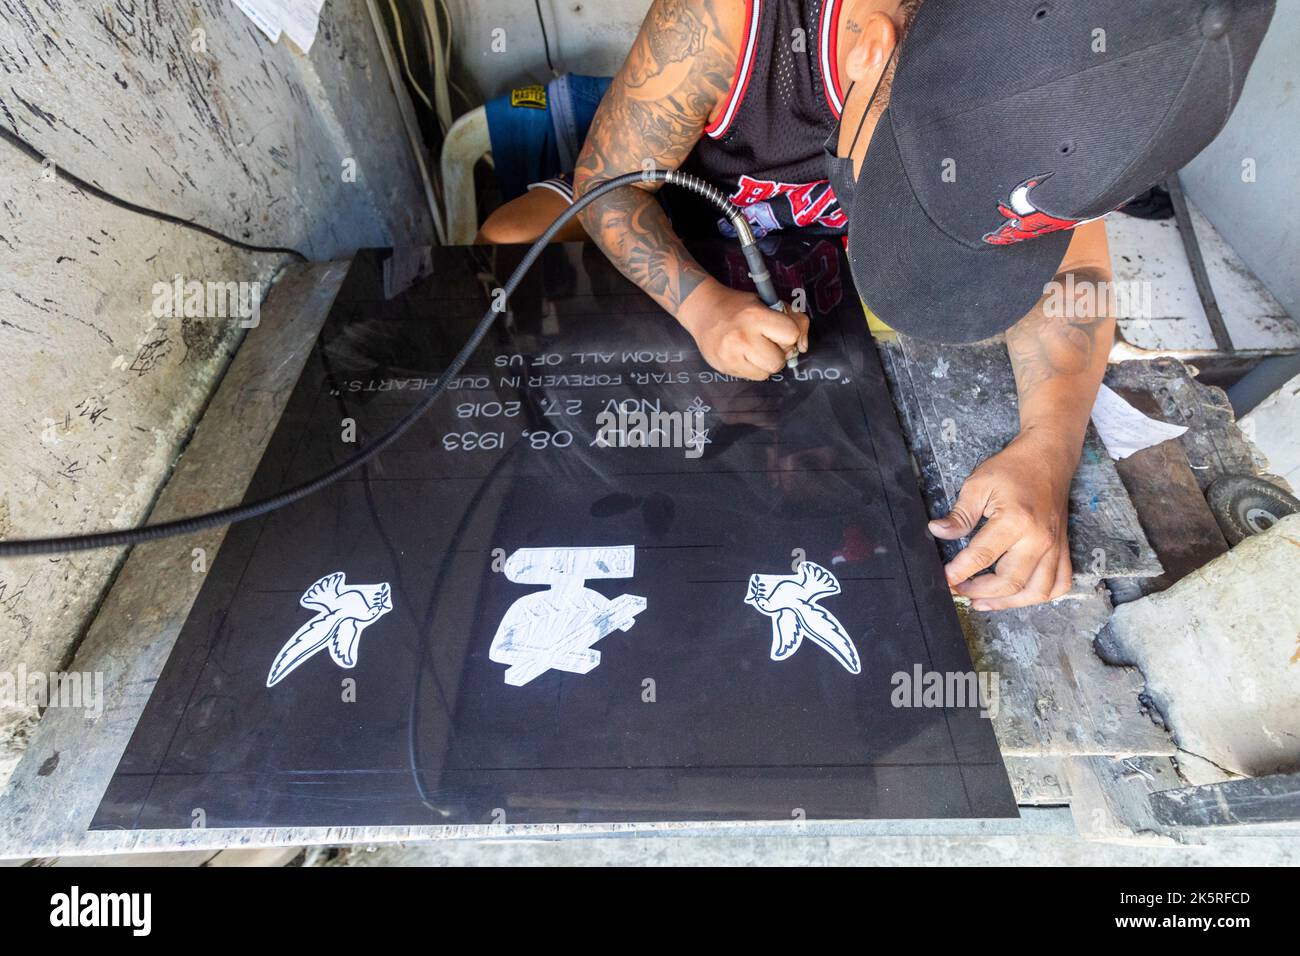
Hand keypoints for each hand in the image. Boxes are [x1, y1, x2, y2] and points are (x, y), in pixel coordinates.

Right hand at [679, 282, 808, 380]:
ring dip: (766, 364)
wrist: (703, 310)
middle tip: (768, 342)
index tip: (781, 331)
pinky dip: (753, 369)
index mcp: (756, 316)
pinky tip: (744, 355)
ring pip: (767, 373)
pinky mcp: (724, 367)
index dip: (791, 335)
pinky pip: (753, 378)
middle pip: (779, 361)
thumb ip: (793, 319)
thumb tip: (803, 347)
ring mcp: (731, 355)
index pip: (791, 335)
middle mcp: (743, 337)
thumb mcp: (767, 302)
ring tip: (755, 349)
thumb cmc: (739, 307)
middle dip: (779, 353)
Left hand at [928, 428, 1079, 610]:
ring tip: (982, 603)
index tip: (944, 579)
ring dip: (1007, 603)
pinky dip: (1039, 597)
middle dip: (979, 592)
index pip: (982, 556)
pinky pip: (1058, 584)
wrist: (1048, 457)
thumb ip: (959, 514)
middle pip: (1010, 582)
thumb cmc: (1013, 468)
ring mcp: (1055, 546)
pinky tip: (1017, 597)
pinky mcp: (1063, 549)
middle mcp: (1039, 538)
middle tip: (958, 591)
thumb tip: (938, 532)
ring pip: (1036, 591)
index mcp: (1016, 520)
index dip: (959, 573)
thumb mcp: (978, 484)